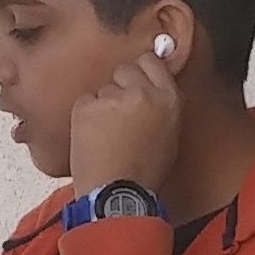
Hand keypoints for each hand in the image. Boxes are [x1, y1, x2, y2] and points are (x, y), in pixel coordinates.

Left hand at [66, 52, 182, 205]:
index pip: (151, 61)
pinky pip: (85, 101)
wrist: (117, 193)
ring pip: (104, 88)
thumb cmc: (145, 172)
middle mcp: (142, 92)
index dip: (142, 71)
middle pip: (125, 69)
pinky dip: (86, 116)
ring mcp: (112, 97)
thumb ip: (161, 105)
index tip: (136, 80)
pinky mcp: (87, 106)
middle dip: (121, 86)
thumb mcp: (169, 135)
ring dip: (103, 105)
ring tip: (107, 135)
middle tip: (120, 113)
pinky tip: (94, 138)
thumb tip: (151, 88)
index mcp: (168, 99)